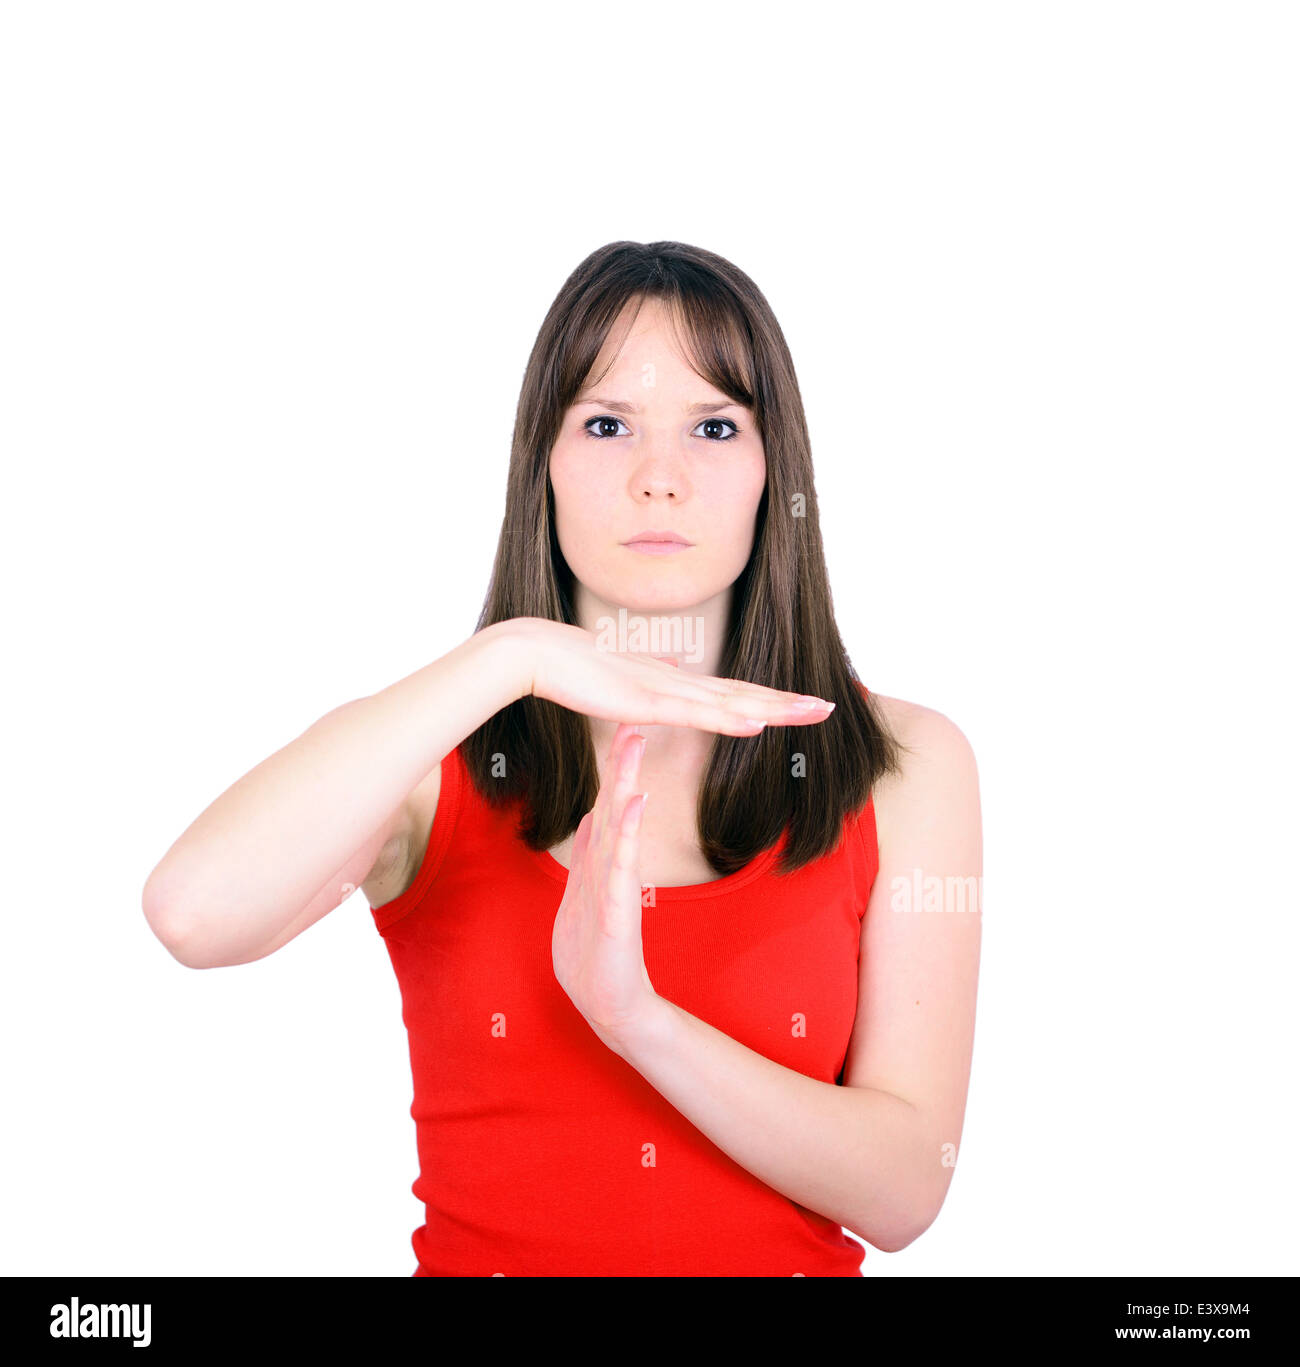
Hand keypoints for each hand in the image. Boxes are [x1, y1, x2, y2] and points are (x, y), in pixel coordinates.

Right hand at [502, 617, 836, 736]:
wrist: (537, 652)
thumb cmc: (573, 665)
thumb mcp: (624, 676)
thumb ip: (654, 674)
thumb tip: (679, 664)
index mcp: (673, 680)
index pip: (732, 692)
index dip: (768, 698)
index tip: (800, 702)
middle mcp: (678, 681)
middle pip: (744, 694)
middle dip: (788, 703)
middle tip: (831, 706)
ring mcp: (664, 689)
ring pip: (731, 702)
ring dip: (774, 708)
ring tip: (813, 711)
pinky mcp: (646, 701)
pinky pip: (695, 714)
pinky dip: (729, 719)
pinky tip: (757, 723)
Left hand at [551, 723, 661, 1053]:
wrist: (610, 1008)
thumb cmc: (597, 957)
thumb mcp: (583, 896)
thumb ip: (590, 856)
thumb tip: (592, 816)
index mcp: (599, 867)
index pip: (606, 808)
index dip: (613, 771)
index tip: (623, 732)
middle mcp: (610, 872)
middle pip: (616, 809)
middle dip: (624, 767)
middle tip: (636, 723)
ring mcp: (616, 891)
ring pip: (620, 831)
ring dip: (625, 788)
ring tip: (634, 750)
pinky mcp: (617, 914)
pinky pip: (620, 867)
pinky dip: (624, 834)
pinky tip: (631, 804)